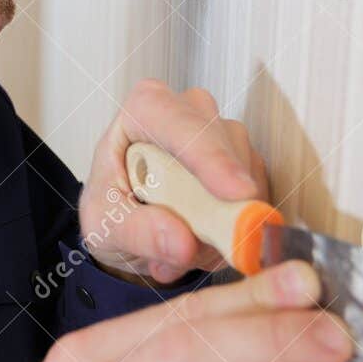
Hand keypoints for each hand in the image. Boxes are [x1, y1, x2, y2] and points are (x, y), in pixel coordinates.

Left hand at [79, 79, 269, 282]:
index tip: (237, 194)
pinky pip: (257, 198)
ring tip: (178, 248)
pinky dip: (231, 230)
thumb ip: (139, 232)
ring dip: (220, 225)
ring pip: (247, 177)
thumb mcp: (105, 224)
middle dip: (217, 207)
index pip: (181, 125)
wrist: (127, 220)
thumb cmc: (109, 206)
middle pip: (224, 149)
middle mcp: (190, 111)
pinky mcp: (246, 162)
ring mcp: (223, 133)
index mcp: (145, 109)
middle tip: (185, 252)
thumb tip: (183, 243)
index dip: (212, 159)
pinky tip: (198, 242)